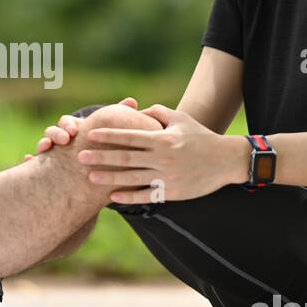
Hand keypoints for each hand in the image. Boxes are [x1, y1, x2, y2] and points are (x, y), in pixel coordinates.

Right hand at [21, 97, 139, 161]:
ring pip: (41, 144)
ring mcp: (52, 154)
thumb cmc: (102, 150)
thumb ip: (119, 120)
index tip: (74, 130)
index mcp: (74, 131)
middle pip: (52, 131)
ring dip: (42, 143)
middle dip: (56, 133)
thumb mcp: (110, 136)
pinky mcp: (46, 168)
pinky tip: (27, 160)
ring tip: (46, 148)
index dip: (68, 124)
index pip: (66, 122)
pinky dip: (28, 161)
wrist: (90, 176)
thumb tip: (133, 102)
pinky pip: (32, 164)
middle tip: (65, 139)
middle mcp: (61, 140)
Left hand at [77, 104, 248, 202]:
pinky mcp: (172, 192)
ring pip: (132, 178)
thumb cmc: (201, 136)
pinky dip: (129, 196)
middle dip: (101, 157)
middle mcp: (163, 158)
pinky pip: (146, 195)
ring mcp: (167, 176)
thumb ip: (157, 112)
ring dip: (109, 178)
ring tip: (90, 176)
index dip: (109, 135)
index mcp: (162, 139)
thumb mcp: (181, 118)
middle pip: (126, 158)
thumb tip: (136, 109)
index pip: (130, 136)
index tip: (91, 134)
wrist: (226, 161)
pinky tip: (112, 197)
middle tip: (80, 156)